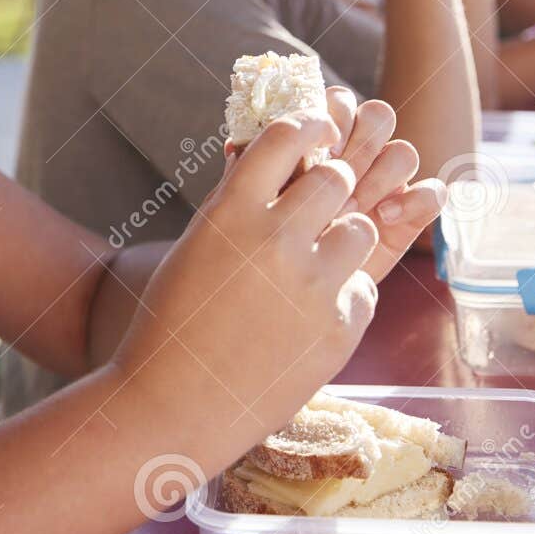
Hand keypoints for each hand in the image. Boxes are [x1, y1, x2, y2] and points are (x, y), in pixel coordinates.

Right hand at [118, 96, 442, 441]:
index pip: (285, 138)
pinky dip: (342, 299)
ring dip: (343, 241)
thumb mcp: (196, 249)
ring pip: (360, 231)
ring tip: (313, 271)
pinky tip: (306, 323)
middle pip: (337, 178)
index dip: (308, 126)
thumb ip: (235, 205)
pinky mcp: (340, 327)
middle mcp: (275, 238)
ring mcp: (313, 284)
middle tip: (324, 205)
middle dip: (336, 186)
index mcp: (231, 212)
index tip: (319, 129)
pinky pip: (362, 290)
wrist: (173, 407)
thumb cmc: (172, 325)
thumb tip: (260, 159)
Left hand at [226, 87, 429, 281]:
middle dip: (359, 143)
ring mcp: (380, 187)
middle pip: (377, 117)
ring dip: (381, 174)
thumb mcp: (240, 211)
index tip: (316, 145)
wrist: (276, 309)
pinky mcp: (405, 219)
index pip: (335, 103)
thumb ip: (244, 176)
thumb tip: (232, 148)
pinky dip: (416, 198)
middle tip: (338, 175)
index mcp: (314, 143)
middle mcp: (353, 157)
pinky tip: (384, 217)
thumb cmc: (250, 253)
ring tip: (351, 207)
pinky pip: (431, 192)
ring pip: (402, 152)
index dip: (332, 114)